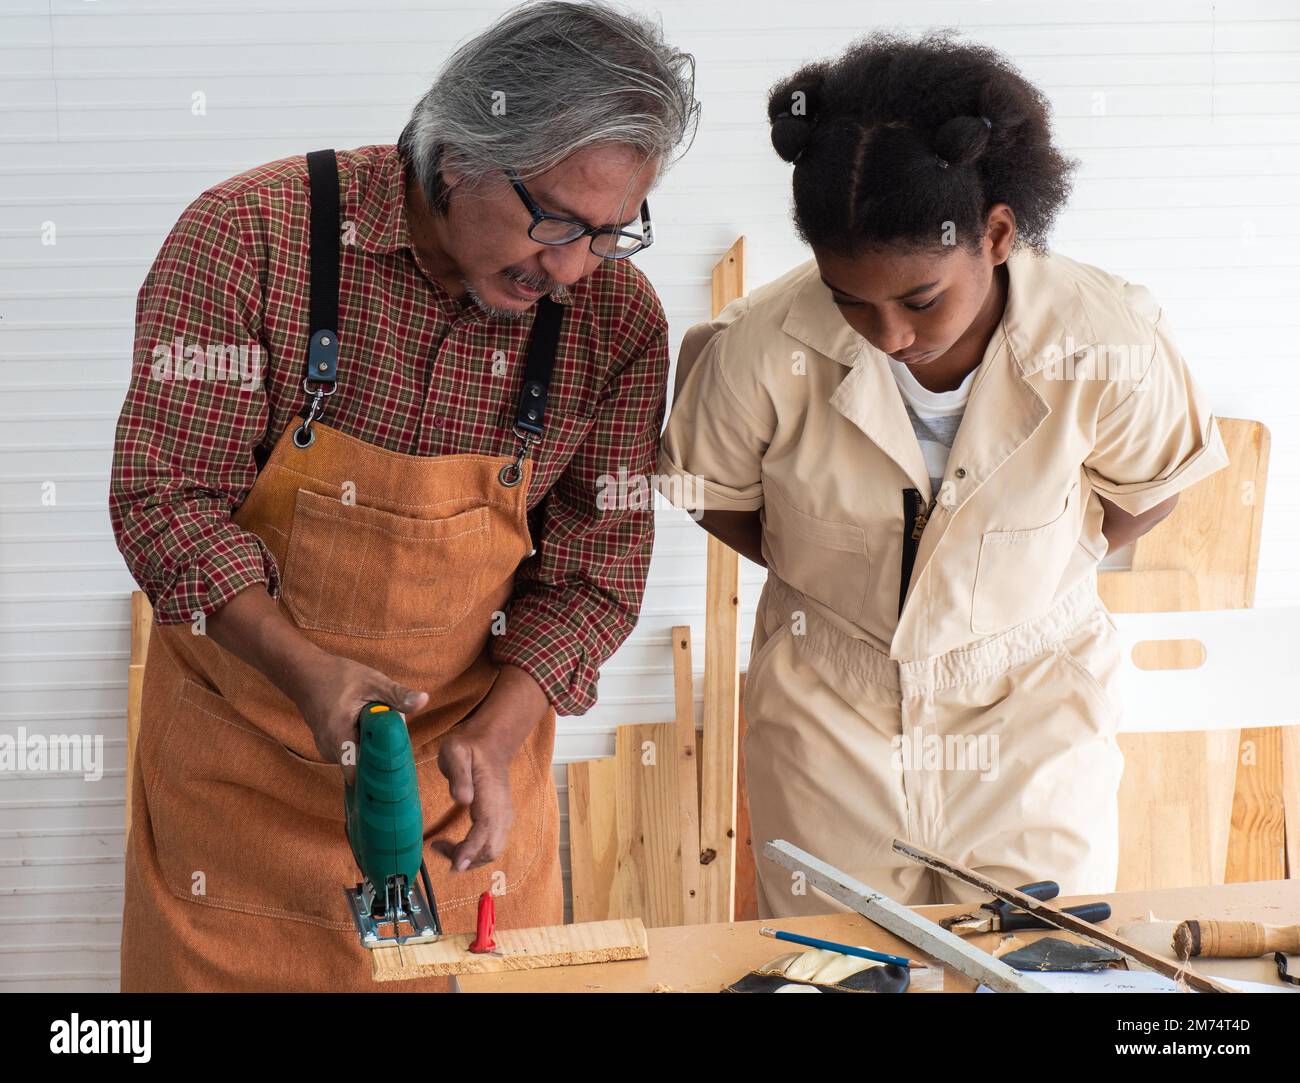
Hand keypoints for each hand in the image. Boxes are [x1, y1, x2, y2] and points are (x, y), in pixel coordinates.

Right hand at [289, 652, 428, 773]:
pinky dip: (363, 742)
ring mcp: (328, 751)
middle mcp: (330, 750)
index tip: (397, 775)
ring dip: (373, 746)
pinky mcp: (330, 748)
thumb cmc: (336, 676)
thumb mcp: (372, 681)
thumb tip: (424, 700)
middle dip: (382, 753)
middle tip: (393, 733)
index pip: (358, 775)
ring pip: (358, 758)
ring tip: (377, 723)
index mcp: (339, 737)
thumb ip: (397, 695)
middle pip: (364, 766)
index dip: (378, 780)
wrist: (305, 674)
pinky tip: (368, 726)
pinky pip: (352, 753)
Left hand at [431, 727, 515, 871]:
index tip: (455, 865)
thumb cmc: (470, 747)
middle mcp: (502, 810)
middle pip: (491, 849)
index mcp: (491, 796)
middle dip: (466, 859)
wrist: (492, 744)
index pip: (485, 830)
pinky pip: (491, 845)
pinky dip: (474, 853)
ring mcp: (504, 816)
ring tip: (444, 847)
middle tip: (439, 848)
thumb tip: (462, 799)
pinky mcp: (500, 820)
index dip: (471, 851)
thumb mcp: (456, 752)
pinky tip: (457, 845)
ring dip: (469, 858)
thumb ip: (458, 774)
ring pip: (492, 851)